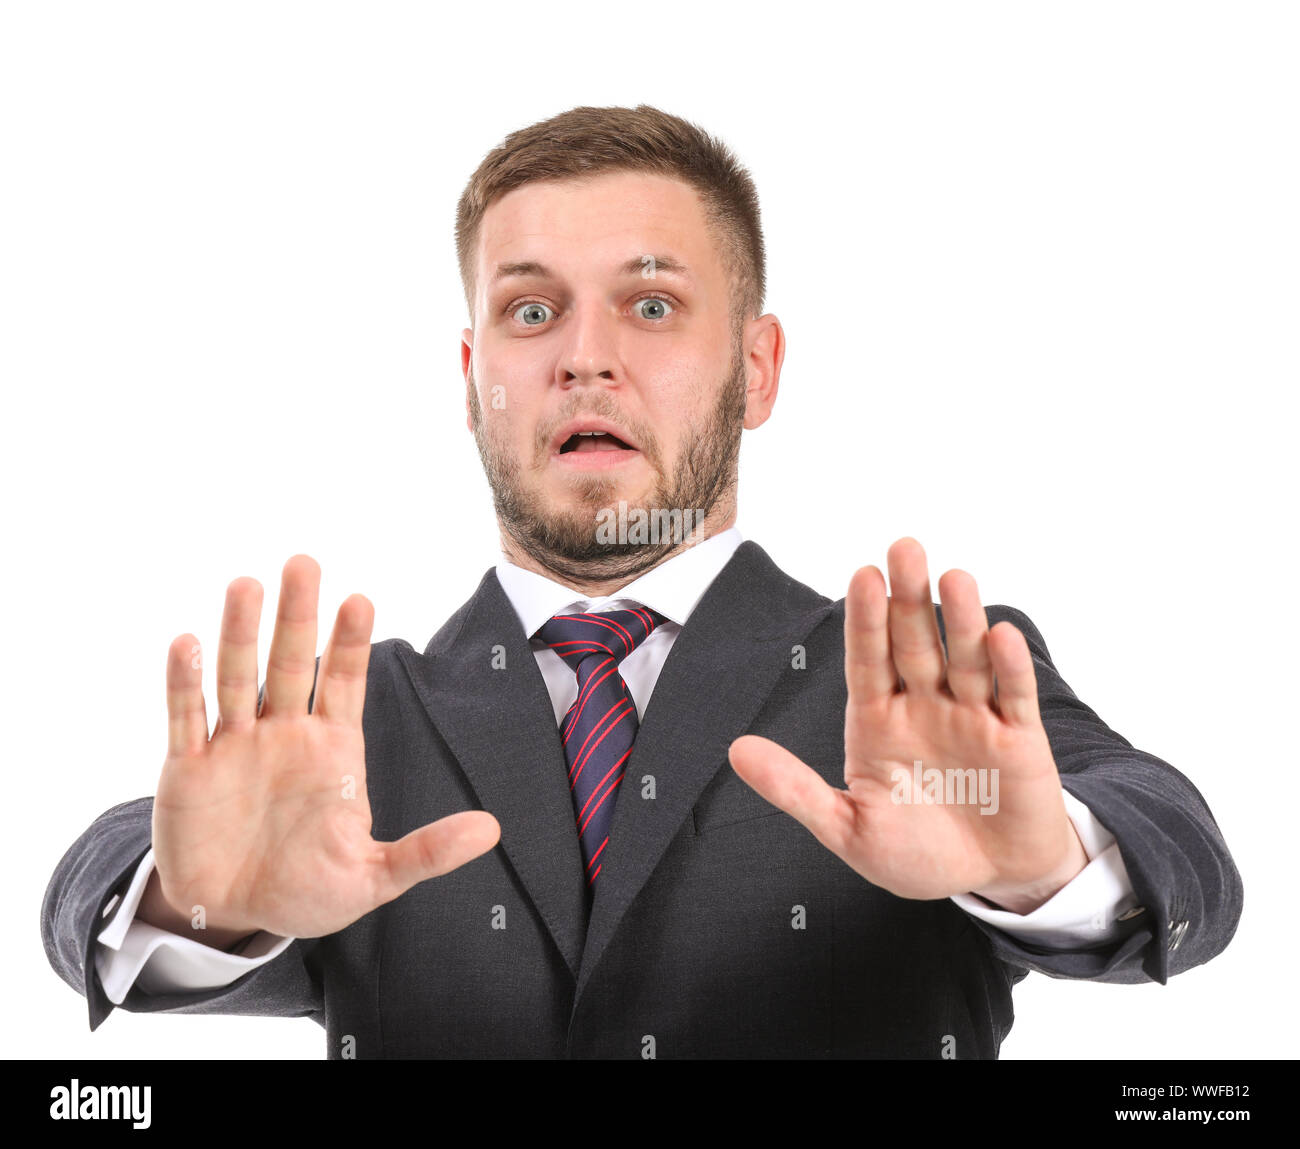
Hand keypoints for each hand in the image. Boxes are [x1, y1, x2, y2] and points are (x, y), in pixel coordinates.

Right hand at [151, 554, 500, 941]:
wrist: (234, 917)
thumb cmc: (307, 890)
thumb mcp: (373, 878)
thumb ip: (427, 851)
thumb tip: (492, 830)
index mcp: (332, 749)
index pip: (346, 682)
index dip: (352, 643)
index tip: (361, 599)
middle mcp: (284, 733)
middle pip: (292, 663)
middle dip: (297, 616)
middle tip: (304, 562)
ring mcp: (235, 745)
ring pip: (238, 677)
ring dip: (240, 633)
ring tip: (247, 585)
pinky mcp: (188, 766)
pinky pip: (187, 717)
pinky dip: (185, 682)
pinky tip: (187, 643)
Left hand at [728, 538, 1085, 912]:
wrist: (988, 881)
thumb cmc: (915, 852)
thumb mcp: (847, 828)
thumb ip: (795, 790)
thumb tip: (736, 751)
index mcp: (878, 719)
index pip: (868, 660)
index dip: (866, 619)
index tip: (862, 574)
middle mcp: (924, 705)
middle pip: (916, 643)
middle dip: (910, 598)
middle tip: (905, 547)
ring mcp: (973, 716)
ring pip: (966, 658)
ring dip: (962, 619)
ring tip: (954, 577)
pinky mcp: (1019, 738)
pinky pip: (1014, 697)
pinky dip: (1010, 667)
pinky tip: (1000, 635)